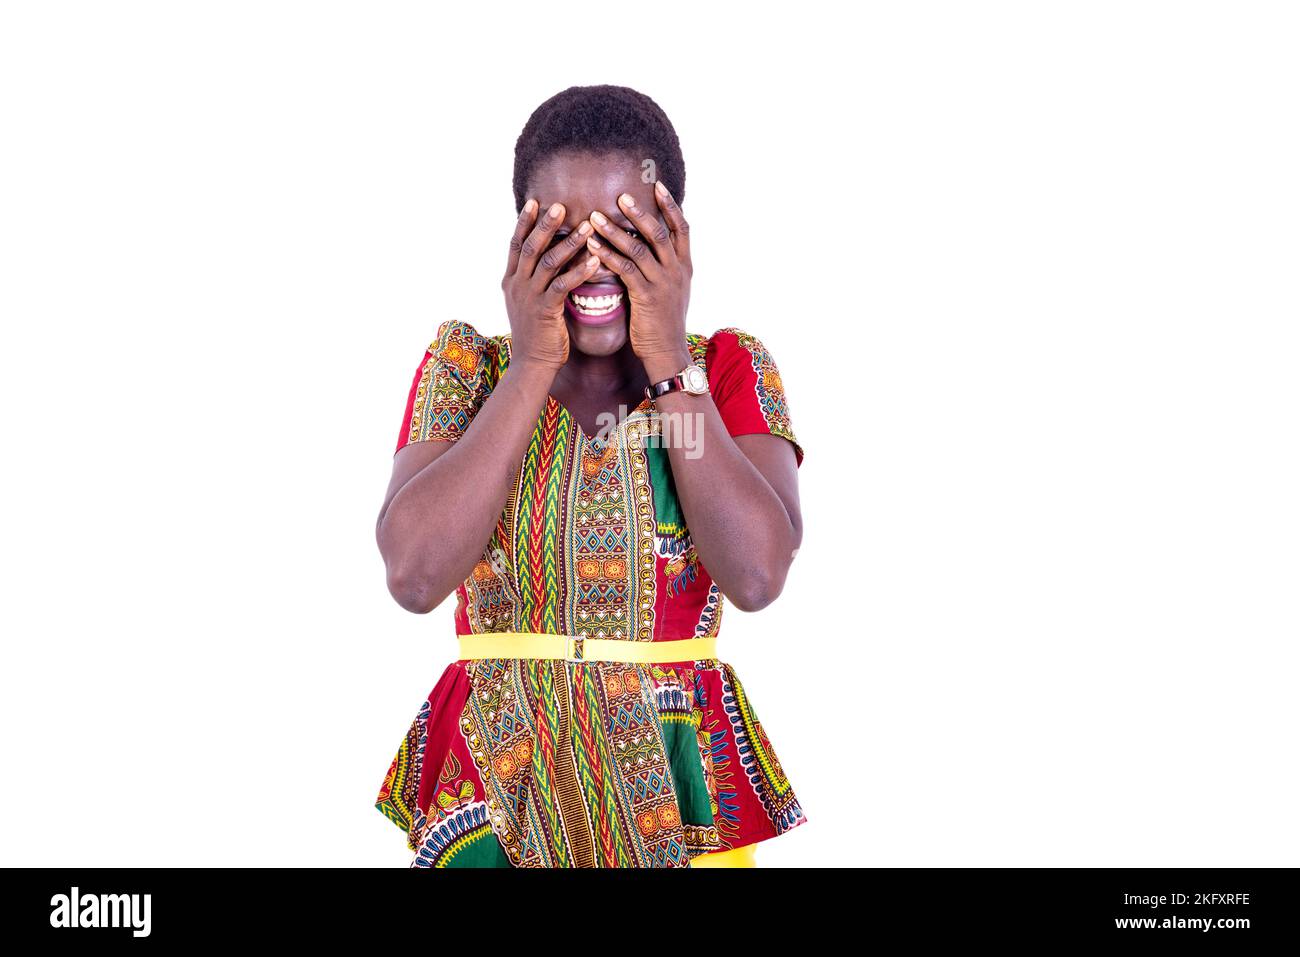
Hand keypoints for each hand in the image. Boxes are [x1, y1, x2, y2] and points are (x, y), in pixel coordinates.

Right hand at [502, 199, 599, 369]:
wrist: (532, 364)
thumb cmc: (537, 333)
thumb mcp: (530, 301)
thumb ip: (536, 279)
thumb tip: (549, 258)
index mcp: (511, 280)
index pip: (516, 244)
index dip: (524, 222)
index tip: (535, 202)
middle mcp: (517, 285)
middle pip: (530, 247)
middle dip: (545, 224)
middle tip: (560, 205)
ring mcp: (529, 297)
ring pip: (547, 262)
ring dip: (569, 242)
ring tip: (587, 227)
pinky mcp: (545, 310)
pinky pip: (562, 285)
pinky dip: (579, 270)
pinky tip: (596, 259)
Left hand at [585, 181, 692, 372]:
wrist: (667, 353)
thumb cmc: (664, 323)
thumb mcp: (672, 291)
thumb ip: (664, 268)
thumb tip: (650, 247)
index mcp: (684, 267)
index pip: (682, 228)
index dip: (670, 205)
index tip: (657, 185)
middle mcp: (676, 271)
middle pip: (659, 232)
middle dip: (640, 212)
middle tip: (621, 195)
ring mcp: (662, 283)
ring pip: (639, 248)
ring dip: (615, 230)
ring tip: (594, 217)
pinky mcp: (646, 297)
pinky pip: (624, 270)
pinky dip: (607, 254)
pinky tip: (591, 245)